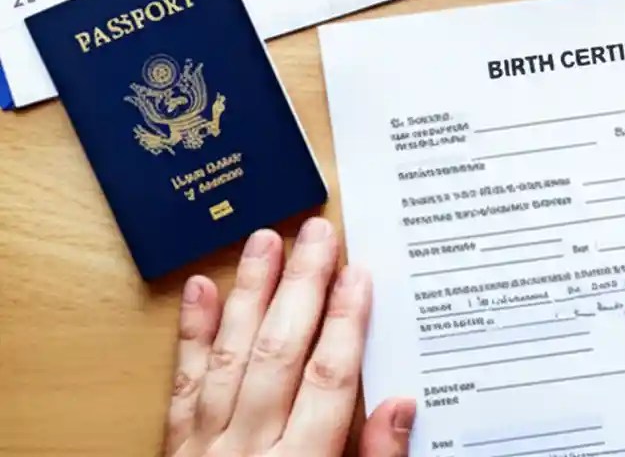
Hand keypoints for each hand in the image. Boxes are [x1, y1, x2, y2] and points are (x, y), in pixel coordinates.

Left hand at [166, 218, 414, 456]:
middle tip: (317, 234)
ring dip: (251, 294)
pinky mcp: (177, 446)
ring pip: (232, 356)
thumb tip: (402, 405)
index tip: (357, 274)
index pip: (328, 379)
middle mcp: (250, 449)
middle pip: (279, 353)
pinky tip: (201, 288)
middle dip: (302, 287)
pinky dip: (192, 335)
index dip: (345, 323)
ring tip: (265, 241)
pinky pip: (185, 384)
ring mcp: (207, 447)